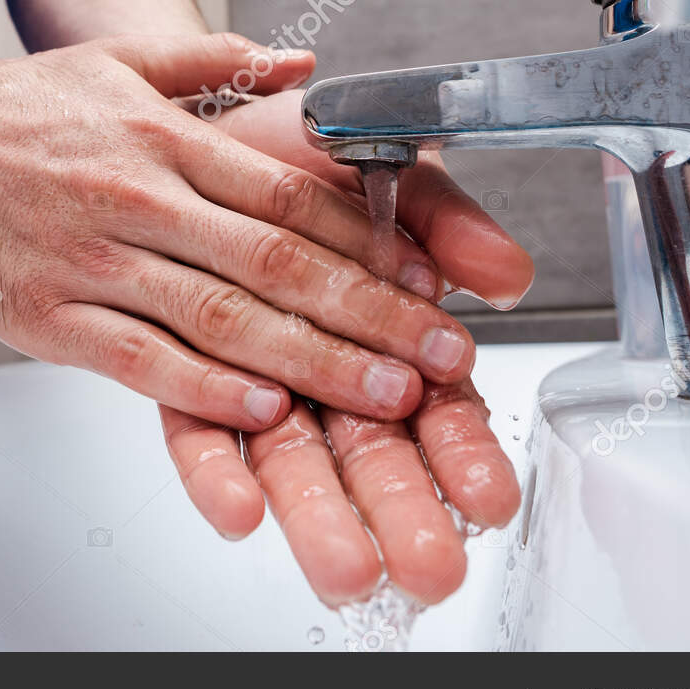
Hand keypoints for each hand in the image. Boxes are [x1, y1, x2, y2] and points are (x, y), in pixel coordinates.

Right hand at [0, 34, 481, 429]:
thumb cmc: (19, 108)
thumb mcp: (121, 58)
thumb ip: (219, 59)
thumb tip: (307, 64)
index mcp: (166, 140)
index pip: (289, 198)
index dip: (369, 243)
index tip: (426, 280)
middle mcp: (140, 199)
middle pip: (276, 265)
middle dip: (370, 318)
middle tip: (437, 360)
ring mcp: (95, 262)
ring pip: (221, 320)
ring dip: (311, 364)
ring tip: (383, 398)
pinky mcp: (51, 318)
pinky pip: (140, 362)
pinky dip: (205, 391)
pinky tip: (265, 413)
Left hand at [158, 90, 533, 604]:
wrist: (204, 118)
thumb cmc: (303, 149)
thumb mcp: (395, 171)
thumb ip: (449, 223)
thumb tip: (508, 275)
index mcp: (388, 326)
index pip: (436, 404)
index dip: (463, 449)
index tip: (489, 495)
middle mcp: (323, 364)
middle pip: (369, 450)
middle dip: (402, 509)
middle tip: (431, 566)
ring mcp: (255, 373)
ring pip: (290, 456)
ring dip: (319, 513)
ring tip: (348, 570)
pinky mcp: (181, 371)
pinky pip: (196, 432)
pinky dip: (217, 472)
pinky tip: (237, 513)